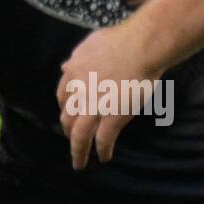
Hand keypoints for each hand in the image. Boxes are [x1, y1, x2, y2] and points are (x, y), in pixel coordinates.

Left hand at [56, 24, 161, 169]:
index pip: (63, 96)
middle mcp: (79, 92)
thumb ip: (77, 58)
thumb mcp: (90, 44)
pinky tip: (104, 158)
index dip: (65, 108)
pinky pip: (103, 140)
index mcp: (73, 72)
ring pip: (79, 136)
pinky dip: (102, 151)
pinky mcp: (112, 117)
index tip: (68, 115)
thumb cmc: (120, 40)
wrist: (140, 46)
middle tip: (72, 139)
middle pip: (68, 118)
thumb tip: (64, 66)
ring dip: (78, 152)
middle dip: (68, 131)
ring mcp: (94, 106)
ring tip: (79, 163)